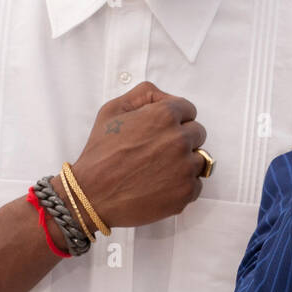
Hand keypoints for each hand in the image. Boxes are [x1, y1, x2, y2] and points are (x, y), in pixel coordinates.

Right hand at [61, 81, 208, 229]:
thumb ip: (143, 94)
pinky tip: (161, 186)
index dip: (175, 119)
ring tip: (158, 170)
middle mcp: (180, 139)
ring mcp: (185, 167)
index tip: (162, 131)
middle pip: (198, 134)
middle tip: (158, 151)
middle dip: (181, 139)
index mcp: (165, 116)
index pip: (189, 110)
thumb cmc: (100, 154)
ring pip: (199, 160)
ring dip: (184, 163)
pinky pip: (196, 185)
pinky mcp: (186, 192)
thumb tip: (165, 96)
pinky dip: (182, 186)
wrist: (92, 196)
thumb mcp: (112, 111)